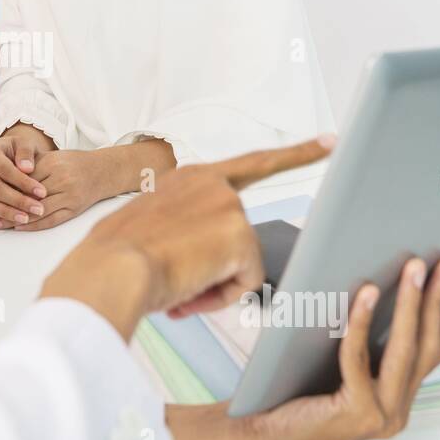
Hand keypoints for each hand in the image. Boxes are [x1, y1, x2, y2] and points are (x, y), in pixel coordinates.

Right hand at [0, 124, 55, 227]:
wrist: (9, 153)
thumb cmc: (18, 149)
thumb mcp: (25, 143)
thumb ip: (26, 152)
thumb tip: (27, 168)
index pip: (5, 169)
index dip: (23, 182)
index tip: (42, 192)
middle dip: (18, 201)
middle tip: (37, 209)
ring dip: (5, 212)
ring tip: (25, 219)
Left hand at [14, 149, 108, 230]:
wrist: (103, 171)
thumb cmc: (74, 163)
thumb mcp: (53, 157)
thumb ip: (32, 166)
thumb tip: (5, 178)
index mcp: (54, 164)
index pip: (24, 179)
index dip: (6, 187)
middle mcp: (62, 180)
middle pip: (29, 195)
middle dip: (7, 205)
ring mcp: (69, 196)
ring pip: (38, 210)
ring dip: (17, 219)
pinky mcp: (74, 209)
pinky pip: (51, 220)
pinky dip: (34, 225)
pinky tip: (19, 227)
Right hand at [40, 136, 334, 336]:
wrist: (110, 270)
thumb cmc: (113, 259)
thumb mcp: (148, 231)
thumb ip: (180, 236)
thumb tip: (187, 280)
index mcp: (189, 178)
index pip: (250, 164)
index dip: (295, 154)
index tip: (330, 142)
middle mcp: (213, 183)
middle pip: (243, 238)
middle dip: (221, 271)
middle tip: (182, 280)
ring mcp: (228, 205)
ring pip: (241, 265)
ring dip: (212, 286)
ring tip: (174, 284)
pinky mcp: (239, 233)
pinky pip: (246, 284)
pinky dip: (219, 298)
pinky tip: (188, 290)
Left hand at [168, 253, 439, 439]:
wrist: (262, 433)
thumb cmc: (294, 394)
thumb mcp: (342, 366)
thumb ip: (367, 344)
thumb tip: (380, 286)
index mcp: (399, 398)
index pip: (436, 351)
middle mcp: (397, 410)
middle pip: (427, 347)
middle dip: (438, 300)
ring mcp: (381, 415)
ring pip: (403, 350)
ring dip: (411, 304)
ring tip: (414, 268)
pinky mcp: (356, 412)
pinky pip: (360, 358)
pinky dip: (363, 323)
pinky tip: (367, 294)